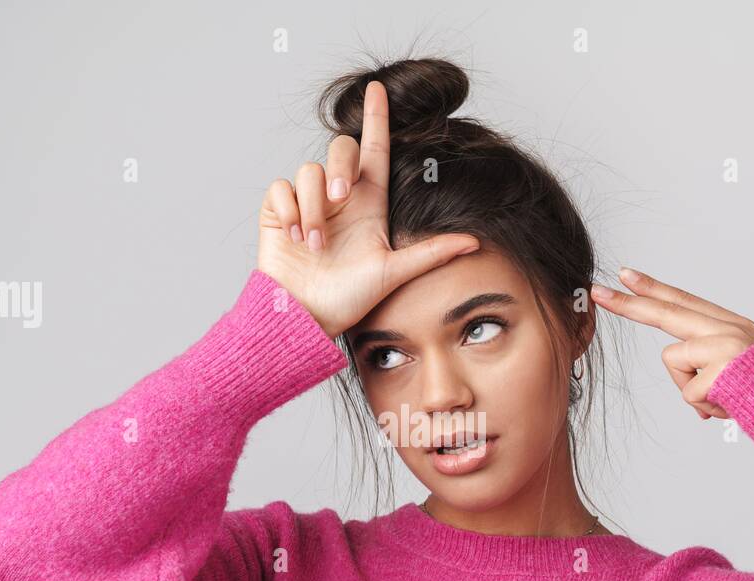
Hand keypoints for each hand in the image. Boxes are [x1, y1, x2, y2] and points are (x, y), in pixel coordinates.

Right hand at [256, 81, 479, 337]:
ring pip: (309, 171)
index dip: (377, 118)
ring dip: (313, 208)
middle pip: (340, 150)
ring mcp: (307, 203)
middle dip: (339, 169)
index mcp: (368, 204)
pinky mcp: (278, 212)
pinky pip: (280, 188)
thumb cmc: (349, 299)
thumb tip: (476, 241)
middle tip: (340, 201)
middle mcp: (339, 198)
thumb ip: (431, 253)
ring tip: (315, 244)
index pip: (375, 150)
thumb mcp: (393, 272)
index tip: (379, 88)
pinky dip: (288, 211)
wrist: (306, 318)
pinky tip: (294, 237)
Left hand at [590, 270, 753, 419]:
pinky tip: (729, 406)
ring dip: (692, 390)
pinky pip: (689, 392)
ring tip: (724, 397)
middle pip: (666, 313)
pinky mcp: (719, 369)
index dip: (653, 288)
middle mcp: (725, 328)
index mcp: (731, 324)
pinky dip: (705, 408)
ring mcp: (723, 345)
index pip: (683, 302)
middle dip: (627, 303)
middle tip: (595, 292)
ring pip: (675, 363)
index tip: (625, 275)